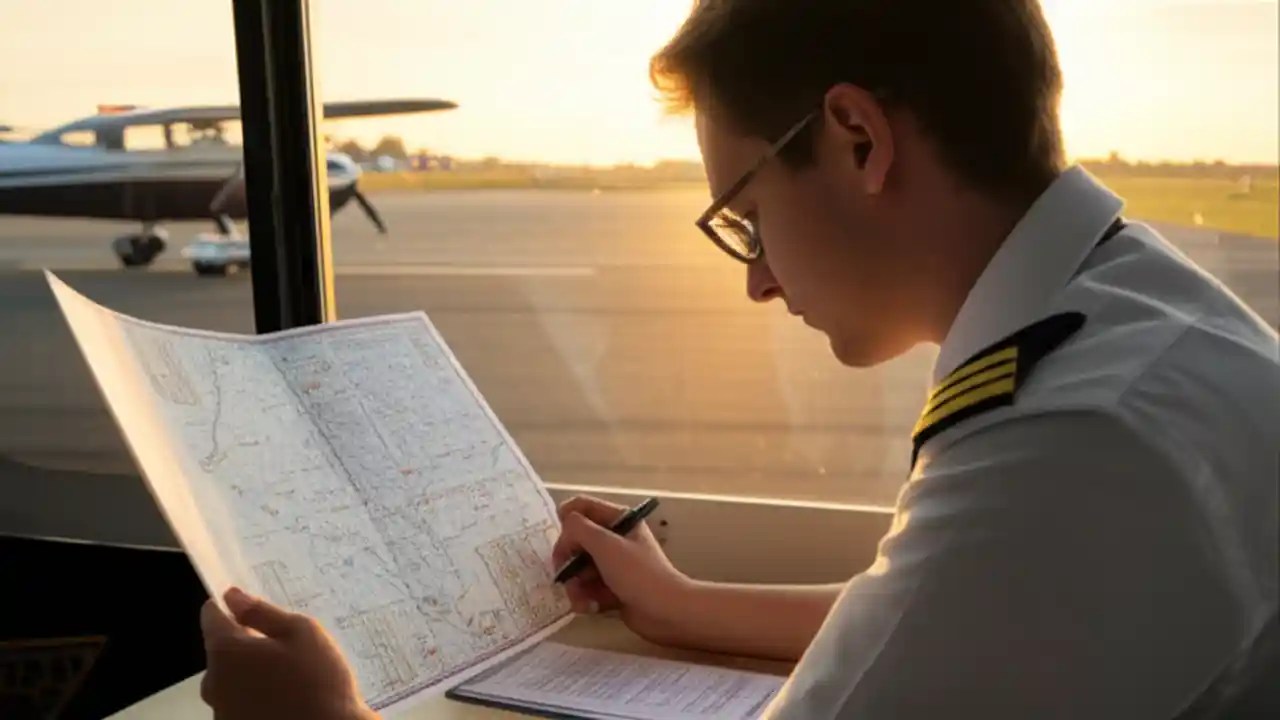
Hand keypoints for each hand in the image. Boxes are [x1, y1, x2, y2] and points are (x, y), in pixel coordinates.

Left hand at [200, 587, 375, 719]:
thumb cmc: (318, 680)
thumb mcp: (302, 632)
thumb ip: (262, 613)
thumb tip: (232, 597)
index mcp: (225, 651)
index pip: (211, 616)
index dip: (229, 606)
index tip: (252, 609)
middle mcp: (212, 682)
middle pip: (221, 650)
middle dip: (245, 644)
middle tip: (284, 648)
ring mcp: (220, 711)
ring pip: (230, 678)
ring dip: (250, 672)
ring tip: (288, 677)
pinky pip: (238, 702)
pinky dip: (254, 696)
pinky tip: (284, 698)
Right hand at [551, 496, 692, 645]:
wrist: (666, 611)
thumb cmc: (638, 573)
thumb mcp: (606, 544)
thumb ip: (579, 529)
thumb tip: (565, 525)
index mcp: (619, 520)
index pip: (582, 507)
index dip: (566, 521)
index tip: (559, 542)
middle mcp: (616, 539)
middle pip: (577, 541)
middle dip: (568, 560)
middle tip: (564, 575)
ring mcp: (615, 565)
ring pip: (580, 569)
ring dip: (575, 585)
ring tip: (581, 599)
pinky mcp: (613, 588)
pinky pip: (589, 589)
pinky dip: (586, 598)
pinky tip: (591, 607)